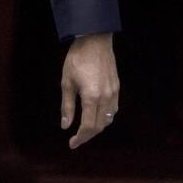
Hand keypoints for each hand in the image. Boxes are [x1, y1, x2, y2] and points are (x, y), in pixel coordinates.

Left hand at [60, 33, 119, 147]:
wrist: (94, 39)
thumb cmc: (77, 59)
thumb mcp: (67, 82)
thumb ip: (67, 106)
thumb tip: (65, 126)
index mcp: (91, 97)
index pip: (88, 126)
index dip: (80, 138)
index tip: (71, 143)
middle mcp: (105, 98)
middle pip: (99, 126)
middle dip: (88, 136)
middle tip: (77, 139)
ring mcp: (113, 93)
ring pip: (108, 119)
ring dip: (97, 127)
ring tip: (85, 128)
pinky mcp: (117, 87)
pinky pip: (113, 109)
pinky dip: (105, 117)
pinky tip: (97, 115)